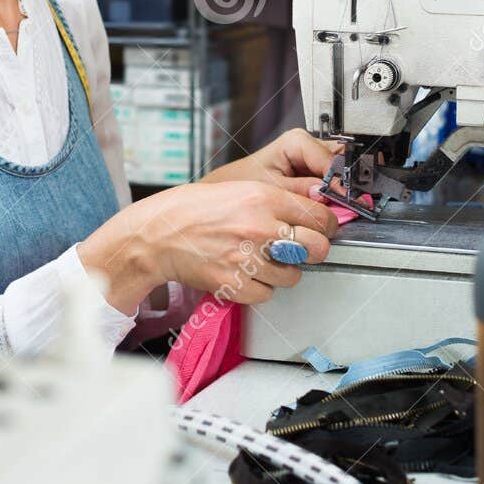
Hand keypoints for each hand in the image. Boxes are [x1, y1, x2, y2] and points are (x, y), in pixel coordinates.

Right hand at [77, 180, 339, 313]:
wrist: (159, 234)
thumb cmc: (196, 210)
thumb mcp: (241, 189)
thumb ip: (279, 200)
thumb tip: (314, 213)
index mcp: (263, 198)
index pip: (321, 217)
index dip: (325, 226)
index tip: (321, 229)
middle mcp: (259, 227)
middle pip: (317, 249)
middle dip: (313, 251)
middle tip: (302, 249)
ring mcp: (247, 258)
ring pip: (293, 276)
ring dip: (282, 272)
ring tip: (261, 260)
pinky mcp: (234, 283)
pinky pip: (266, 294)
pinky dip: (259, 288)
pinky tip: (245, 273)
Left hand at [201, 128, 342, 198]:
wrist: (233, 185)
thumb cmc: (245, 181)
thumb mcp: (271, 189)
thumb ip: (299, 192)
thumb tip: (325, 195)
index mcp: (297, 141)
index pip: (329, 158)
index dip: (337, 180)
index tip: (342, 197)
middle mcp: (307, 145)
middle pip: (339, 160)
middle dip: (342, 183)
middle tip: (343, 203)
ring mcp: (313, 157)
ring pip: (340, 170)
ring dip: (339, 189)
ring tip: (335, 206)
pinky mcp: (315, 170)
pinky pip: (332, 180)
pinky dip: (333, 194)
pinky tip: (329, 205)